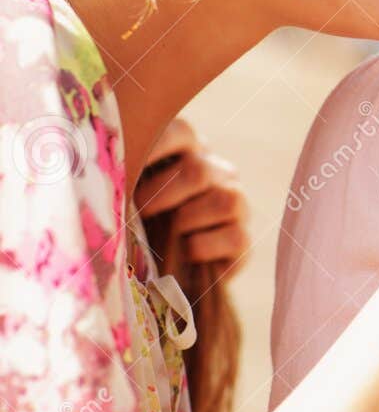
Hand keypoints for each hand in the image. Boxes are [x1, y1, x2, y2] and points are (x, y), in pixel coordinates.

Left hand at [133, 117, 249, 279]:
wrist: (161, 276)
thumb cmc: (138, 231)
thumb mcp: (128, 201)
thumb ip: (125, 180)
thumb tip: (103, 170)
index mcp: (188, 155)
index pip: (183, 134)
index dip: (156, 145)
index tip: (125, 163)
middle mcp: (218, 174)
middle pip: (200, 171)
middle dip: (163, 193)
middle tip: (137, 209)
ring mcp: (236, 205)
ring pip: (225, 200)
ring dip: (187, 220)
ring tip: (165, 235)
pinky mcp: (242, 239)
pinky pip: (235, 236)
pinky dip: (204, 246)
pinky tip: (186, 253)